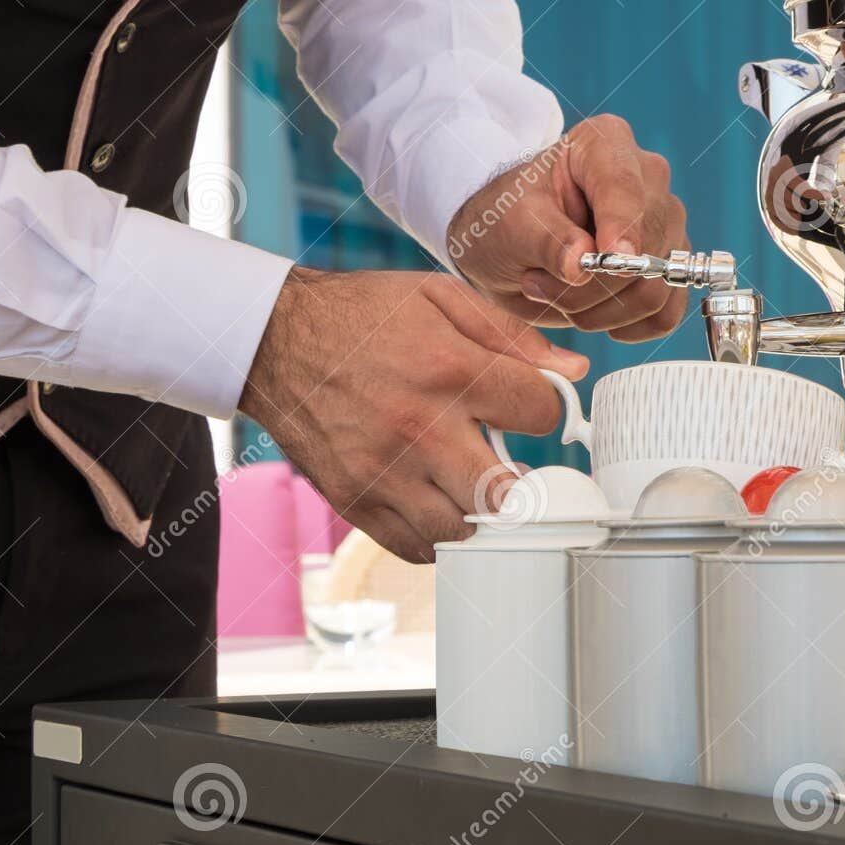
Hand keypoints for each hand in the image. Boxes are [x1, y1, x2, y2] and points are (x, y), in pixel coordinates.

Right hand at [239, 267, 586, 560]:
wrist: (273, 338)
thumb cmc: (362, 316)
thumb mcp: (442, 297)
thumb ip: (513, 335)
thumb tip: (572, 371)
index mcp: (448, 370)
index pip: (539, 414)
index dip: (545, 409)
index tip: (527, 406)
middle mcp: (419, 428)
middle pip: (506, 492)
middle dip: (520, 477)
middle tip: (507, 457)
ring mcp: (384, 473)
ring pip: (464, 530)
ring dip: (478, 510)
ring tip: (469, 478)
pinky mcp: (355, 501)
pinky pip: (416, 547)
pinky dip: (437, 533)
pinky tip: (436, 499)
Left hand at [447, 114, 688, 341]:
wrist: (507, 249)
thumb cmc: (505, 220)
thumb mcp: (510, 223)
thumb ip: (546, 239)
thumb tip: (581, 265)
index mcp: (606, 145)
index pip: (625, 187)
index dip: (620, 227)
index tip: (606, 259)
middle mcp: (646, 181)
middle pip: (646, 245)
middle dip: (591, 283)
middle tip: (537, 284)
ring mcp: (664, 227)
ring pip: (655, 287)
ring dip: (599, 310)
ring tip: (555, 296)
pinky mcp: (668, 270)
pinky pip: (666, 312)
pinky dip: (628, 327)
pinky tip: (592, 316)